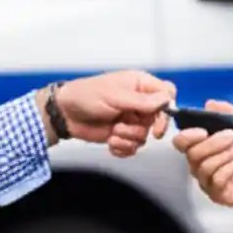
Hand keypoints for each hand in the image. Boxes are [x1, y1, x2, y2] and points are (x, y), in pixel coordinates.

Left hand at [49, 70, 175, 156]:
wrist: (65, 113)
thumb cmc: (87, 95)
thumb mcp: (115, 95)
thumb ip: (141, 100)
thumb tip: (165, 100)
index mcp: (140, 85)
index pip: (167, 93)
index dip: (166, 107)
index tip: (158, 119)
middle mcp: (138, 103)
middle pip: (158, 119)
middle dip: (143, 128)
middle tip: (130, 129)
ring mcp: (131, 120)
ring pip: (144, 136)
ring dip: (128, 137)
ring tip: (113, 131)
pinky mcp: (122, 135)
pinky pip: (133, 147)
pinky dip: (122, 147)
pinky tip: (111, 142)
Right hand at [172, 100, 232, 207]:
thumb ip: (228, 113)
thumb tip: (210, 104)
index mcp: (203, 144)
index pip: (181, 141)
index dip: (188, 136)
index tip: (203, 131)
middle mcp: (201, 163)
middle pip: (192, 154)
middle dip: (213, 143)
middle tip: (232, 136)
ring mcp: (208, 180)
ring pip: (204, 167)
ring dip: (224, 155)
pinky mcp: (218, 194)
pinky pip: (216, 180)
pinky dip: (229, 169)